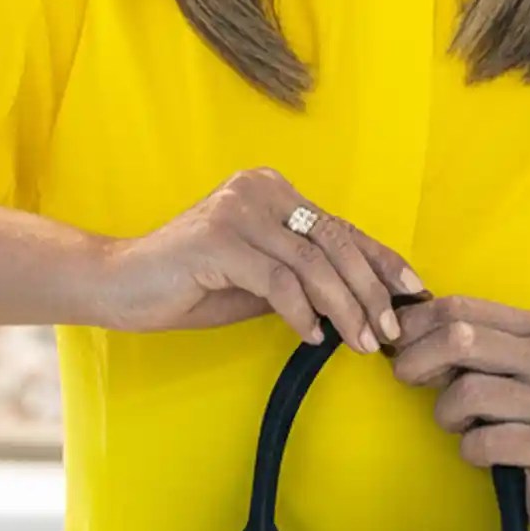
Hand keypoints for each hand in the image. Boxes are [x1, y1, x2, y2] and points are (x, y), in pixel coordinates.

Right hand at [99, 168, 422, 352]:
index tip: (411, 290)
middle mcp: (258, 189)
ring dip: (343, 307)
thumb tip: (362, 301)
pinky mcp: (217, 240)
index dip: (380, 259)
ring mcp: (237, 211)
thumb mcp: (259, 279)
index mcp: (272, 191)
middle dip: (369, 290)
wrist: (118, 284)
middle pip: (333, 242)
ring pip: (312, 262)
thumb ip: (303, 277)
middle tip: (386, 329)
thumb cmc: (190, 284)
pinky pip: (277, 279)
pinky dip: (300, 311)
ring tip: (359, 341)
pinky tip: (311, 335)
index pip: (339, 226)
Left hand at [391, 296, 529, 530]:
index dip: (416, 324)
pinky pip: (484, 441)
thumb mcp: (501, 372)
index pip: (463, 308)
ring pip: (468, 392)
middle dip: (418, 359)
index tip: (395, 345)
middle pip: (461, 339)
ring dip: (446, 413)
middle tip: (405, 378)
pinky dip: (469, 448)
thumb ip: (463, 346)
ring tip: (458, 424)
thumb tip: (399, 328)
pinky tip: (481, 452)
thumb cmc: (528, 419)